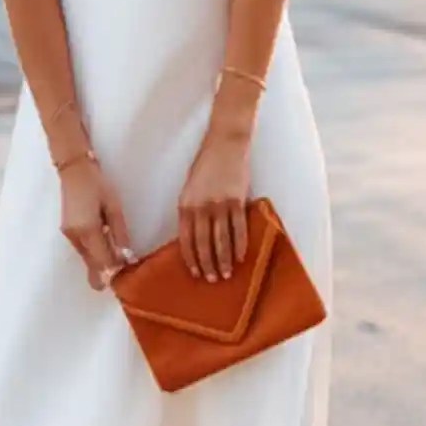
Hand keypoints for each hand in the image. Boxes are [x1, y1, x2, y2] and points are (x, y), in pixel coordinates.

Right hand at [59, 157, 135, 289]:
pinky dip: (94, 253)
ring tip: (118, 260)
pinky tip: (105, 248)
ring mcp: (69, 235)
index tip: (126, 276)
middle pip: (92, 264)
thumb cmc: (98, 184)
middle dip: (106, 273)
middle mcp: (76, 236)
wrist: (74, 170)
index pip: (102, 261)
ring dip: (100, 263)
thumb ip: (119, 234)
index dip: (113, 272)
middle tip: (123, 276)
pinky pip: (82, 250)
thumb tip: (126, 257)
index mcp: (88, 230)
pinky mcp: (67, 232)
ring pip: (86, 259)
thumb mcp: (114, 207)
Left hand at [177, 131, 251, 282]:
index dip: (190, 258)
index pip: (185, 239)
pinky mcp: (237, 202)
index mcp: (185, 205)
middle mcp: (200, 208)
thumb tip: (193, 236)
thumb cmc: (205, 166)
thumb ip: (190, 211)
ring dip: (223, 260)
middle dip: (207, 265)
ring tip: (226, 273)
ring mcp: (219, 205)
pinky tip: (240, 257)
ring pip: (221, 241)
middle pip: (203, 244)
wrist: (224, 146)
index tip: (194, 272)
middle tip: (212, 279)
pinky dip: (240, 246)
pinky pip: (238, 230)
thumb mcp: (189, 188)